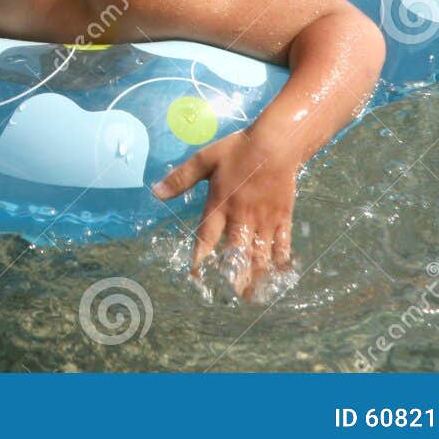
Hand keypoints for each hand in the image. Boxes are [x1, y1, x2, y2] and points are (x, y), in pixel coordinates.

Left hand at [152, 131, 298, 299]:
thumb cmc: (238, 150)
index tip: (195, 275)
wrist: (277, 142)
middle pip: (236, 253)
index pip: (207, 237)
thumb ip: (181, 178)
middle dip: (232, 276)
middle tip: (229, 295)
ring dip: (255, 276)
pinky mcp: (283, 217)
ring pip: (260, 254)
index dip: (200, 257)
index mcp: (220, 203)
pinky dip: (279, 262)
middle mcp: (242, 216)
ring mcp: (265, 219)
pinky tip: (277, 276)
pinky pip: (282, 244)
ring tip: (251, 295)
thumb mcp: (205, 159)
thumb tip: (155, 191)